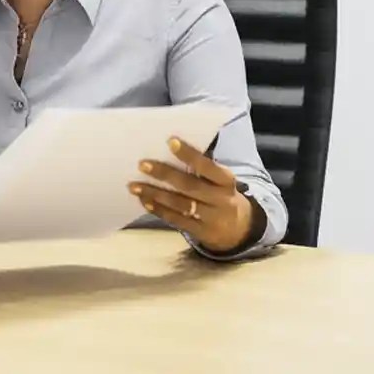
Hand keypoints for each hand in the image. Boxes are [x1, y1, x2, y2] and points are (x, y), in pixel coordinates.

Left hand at [127, 137, 252, 253]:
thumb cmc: (220, 193)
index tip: (171, 141)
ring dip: (155, 194)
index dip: (190, 154)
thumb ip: (201, 168)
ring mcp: (211, 218)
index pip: (208, 166)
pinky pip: (177, 220)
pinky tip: (144, 201)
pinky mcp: (200, 232)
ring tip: (134, 186)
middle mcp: (221, 199)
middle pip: (190, 186)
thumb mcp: (219, 180)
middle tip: (142, 164)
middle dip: (165, 174)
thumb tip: (169, 147)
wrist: (239, 229)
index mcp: (226, 181)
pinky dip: (159, 210)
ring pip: (180, 205)